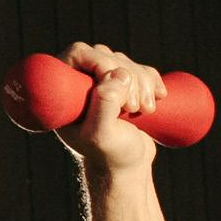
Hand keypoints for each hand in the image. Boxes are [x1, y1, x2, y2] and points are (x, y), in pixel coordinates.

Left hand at [47, 42, 167, 169]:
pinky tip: (159, 97)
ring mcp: (102, 82)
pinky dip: (153, 81)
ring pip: (127, 63)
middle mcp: (79, 80)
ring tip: (144, 112)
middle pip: (108, 56)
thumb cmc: (107, 154)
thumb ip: (104, 106)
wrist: (125, 168)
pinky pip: (142, 69)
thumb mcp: (102, 134)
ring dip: (143, 84)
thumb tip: (116, 75)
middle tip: (132, 110)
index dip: (102, 63)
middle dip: (128, 79)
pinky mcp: (124, 88)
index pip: (79, 52)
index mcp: (61, 87)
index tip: (119, 91)